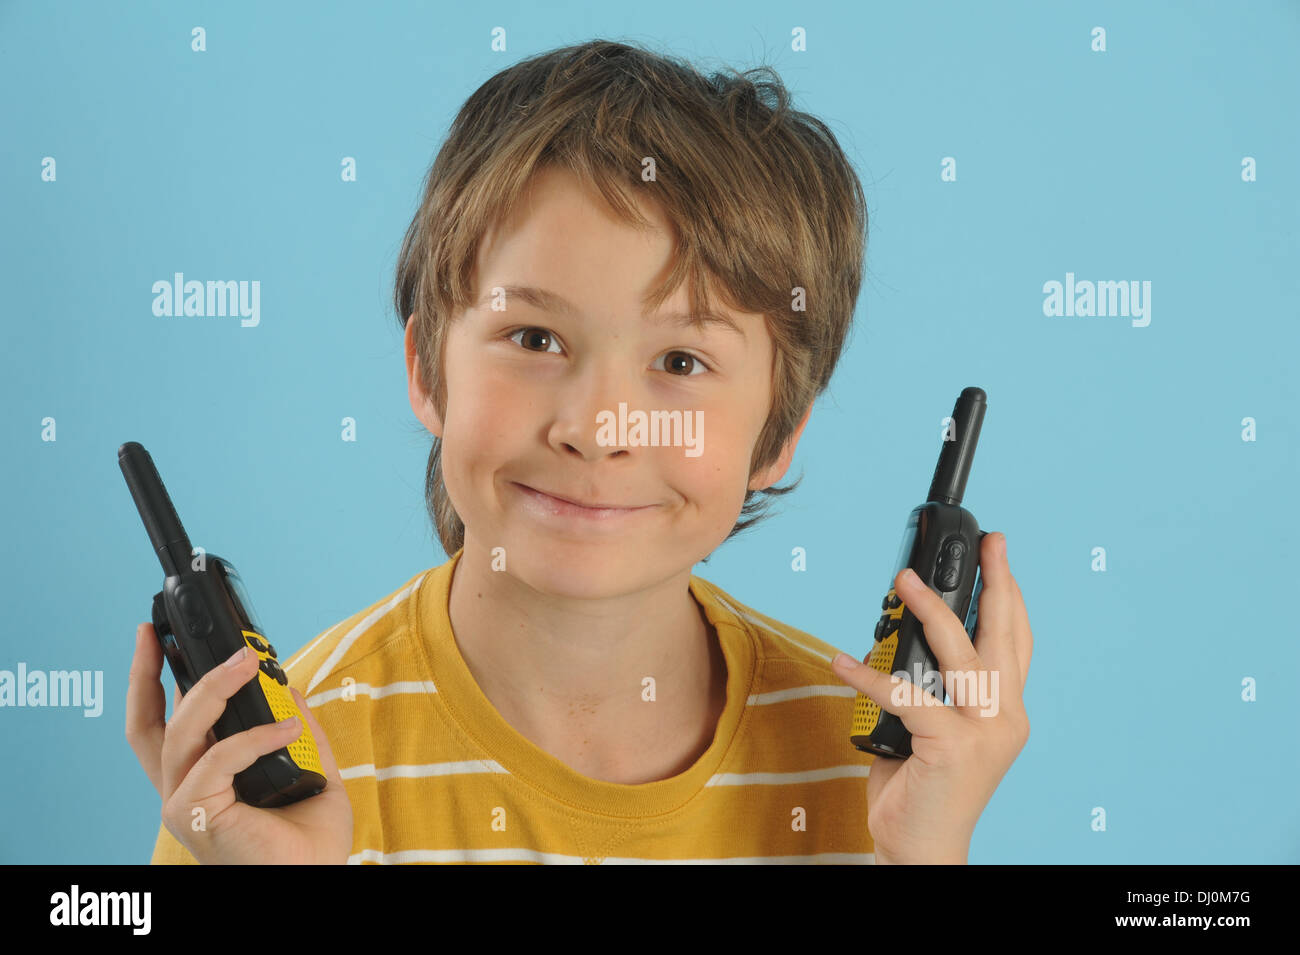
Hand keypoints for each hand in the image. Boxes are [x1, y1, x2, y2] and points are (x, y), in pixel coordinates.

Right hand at [126, 622, 353, 863]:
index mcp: (201, 778)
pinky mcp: (196, 815)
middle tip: (160, 631)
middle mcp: (182, 789)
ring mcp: (184, 803)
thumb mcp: (310, 770)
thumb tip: (288, 689)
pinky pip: (217, 760)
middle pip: (146, 724)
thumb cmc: (308, 842)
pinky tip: (287, 728)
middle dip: (146, 672)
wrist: (314, 880)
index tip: (157, 638)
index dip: (153, 680)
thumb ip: (296, 731)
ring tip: (247, 662)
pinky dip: (253, 737)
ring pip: (182, 731)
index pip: (164, 722)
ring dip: (214, 688)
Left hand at [832, 532, 1031, 863]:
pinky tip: (844, 662)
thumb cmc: (922, 783)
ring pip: (961, 657)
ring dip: (930, 613)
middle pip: (1004, 638)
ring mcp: (984, 735)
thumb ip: (930, 686)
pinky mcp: (953, 750)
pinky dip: (870, 676)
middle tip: (987, 544)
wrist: (920, 846)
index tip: (1000, 553)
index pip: (1016, 641)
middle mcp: (1006, 719)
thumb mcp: (933, 726)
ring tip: (902, 580)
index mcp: (1006, 710)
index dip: (1011, 595)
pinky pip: (907, 697)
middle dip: (996, 584)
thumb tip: (893, 640)